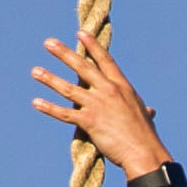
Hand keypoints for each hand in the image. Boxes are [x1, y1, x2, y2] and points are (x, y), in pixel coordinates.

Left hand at [27, 34, 170, 176]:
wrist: (144, 153)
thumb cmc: (146, 137)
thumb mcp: (145, 116)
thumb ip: (144, 110)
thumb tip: (151, 111)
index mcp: (122, 87)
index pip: (105, 60)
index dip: (92, 46)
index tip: (81, 33)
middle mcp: (109, 91)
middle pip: (82, 67)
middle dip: (64, 54)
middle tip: (48, 43)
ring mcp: (98, 105)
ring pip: (68, 88)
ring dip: (50, 79)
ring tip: (35, 71)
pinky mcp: (89, 121)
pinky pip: (65, 113)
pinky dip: (50, 108)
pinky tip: (37, 102)